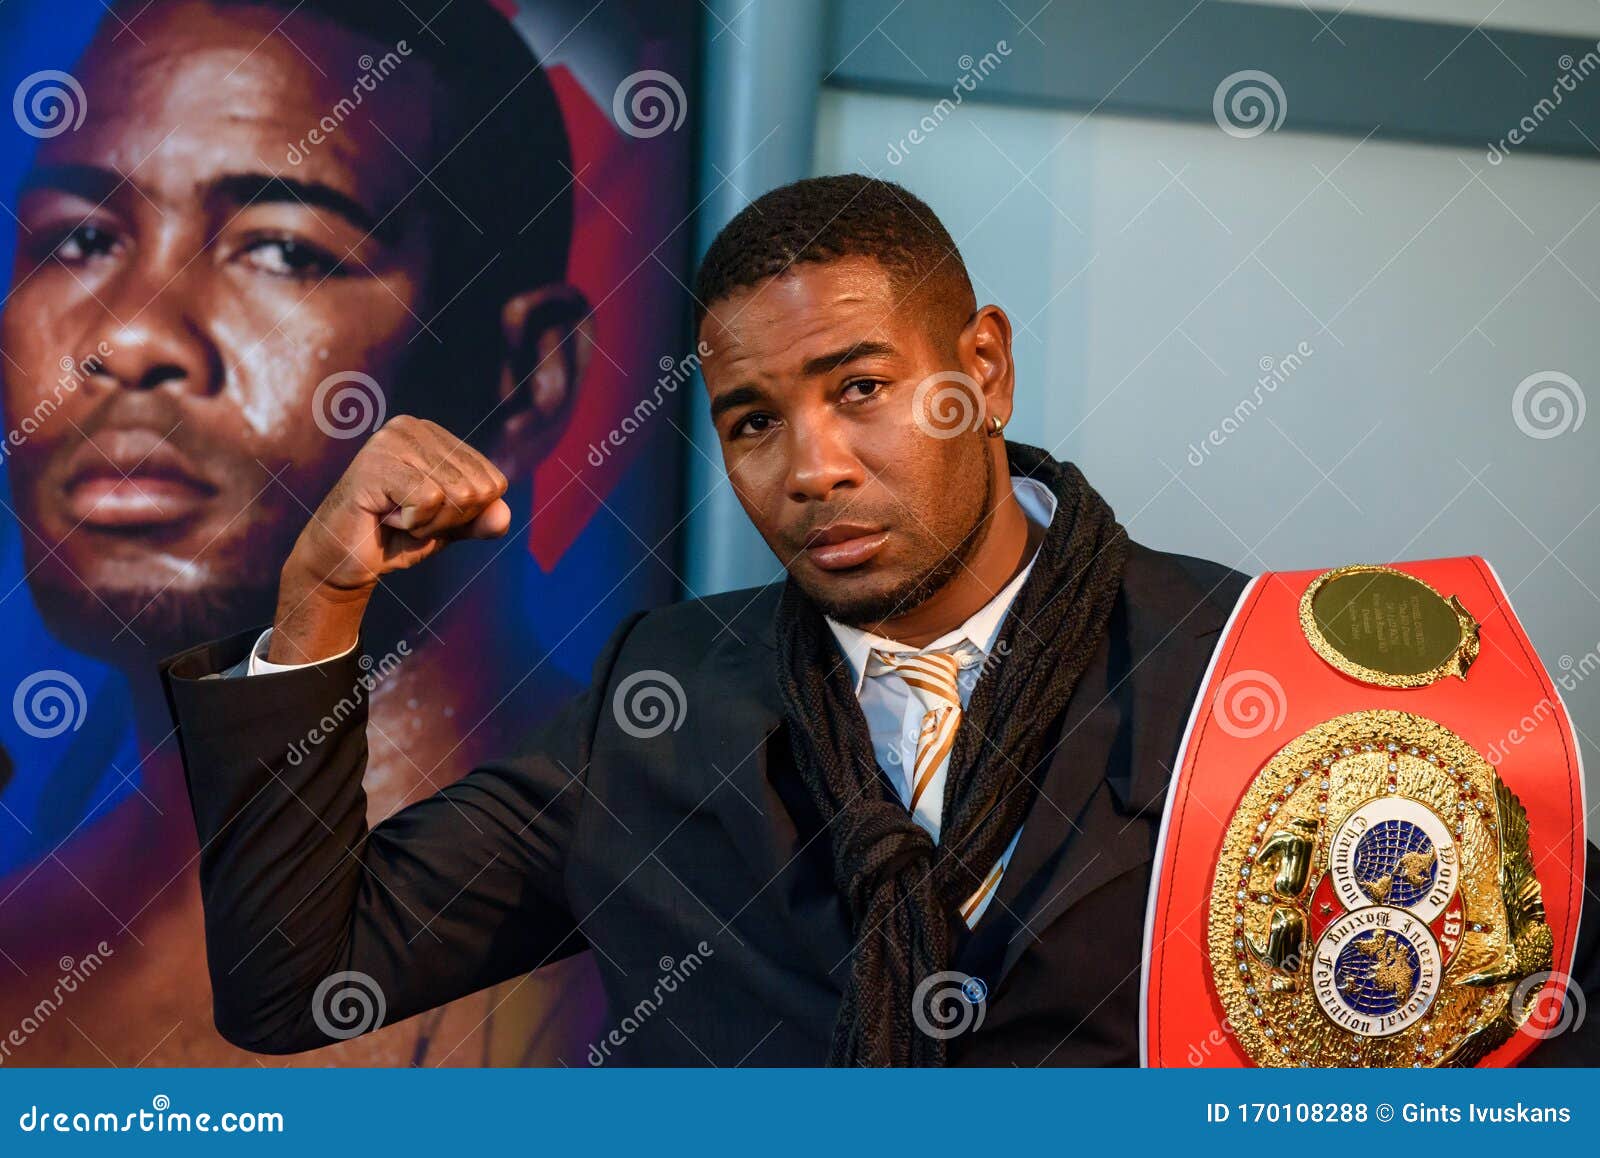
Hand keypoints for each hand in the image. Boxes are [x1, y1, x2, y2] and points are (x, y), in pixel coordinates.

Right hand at [268, 416, 509, 663]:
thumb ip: (481, 519)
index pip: (493, 482)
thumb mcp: (450, 528)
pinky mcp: (376, 463)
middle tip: (407, 519)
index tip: (426, 514)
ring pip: (456, 495)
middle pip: (477, 489)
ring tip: (394, 516)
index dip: (467, 515)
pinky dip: (413, 523)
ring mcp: (391, 440)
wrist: (341, 562)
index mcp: (436, 435)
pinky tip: (384, 516)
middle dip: (448, 520)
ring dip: (429, 523)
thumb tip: (503, 515)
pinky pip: (429, 501)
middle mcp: (413, 427)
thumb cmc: (395, 538)